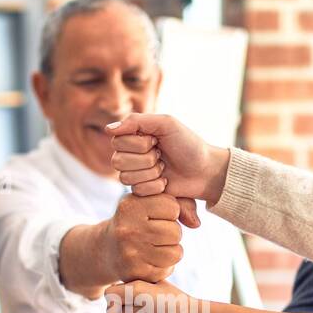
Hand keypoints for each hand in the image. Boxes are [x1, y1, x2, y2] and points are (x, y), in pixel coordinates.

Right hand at [105, 190, 182, 283]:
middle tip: (157, 234)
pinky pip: (167, 269)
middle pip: (175, 232)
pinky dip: (164, 265)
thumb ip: (179, 202)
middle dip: (172, 233)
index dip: (170, 212)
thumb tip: (196, 224)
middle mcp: (128, 230)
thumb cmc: (135, 221)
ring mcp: (131, 254)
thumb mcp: (148, 202)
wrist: (105, 250)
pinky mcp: (136, 273)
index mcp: (130, 206)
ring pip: (175, 253)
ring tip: (156, 246)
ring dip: (171, 250)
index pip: (172, 207)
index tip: (156, 215)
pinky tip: (150, 260)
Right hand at [106, 113, 229, 227]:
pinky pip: (137, 190)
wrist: (205, 170)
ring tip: (164, 167)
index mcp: (134, 135)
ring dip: (150, 172)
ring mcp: (136, 173)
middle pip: (118, 161)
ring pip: (125, 177)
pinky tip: (166, 181)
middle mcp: (130, 154)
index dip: (138, 144)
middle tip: (162, 155)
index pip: (117, 141)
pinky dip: (155, 186)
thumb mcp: (166, 124)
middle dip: (145, 159)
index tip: (157, 141)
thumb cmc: (188, 144)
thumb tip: (108, 129)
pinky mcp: (143, 190)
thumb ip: (136, 121)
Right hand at [106, 278, 205, 312]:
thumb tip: (106, 309)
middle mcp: (140, 302)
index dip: (126, 300)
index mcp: (140, 287)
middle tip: (154, 312)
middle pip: (119, 312)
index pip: (115, 295)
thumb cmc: (172, 304)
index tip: (145, 299)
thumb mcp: (142, 290)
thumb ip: (117, 293)